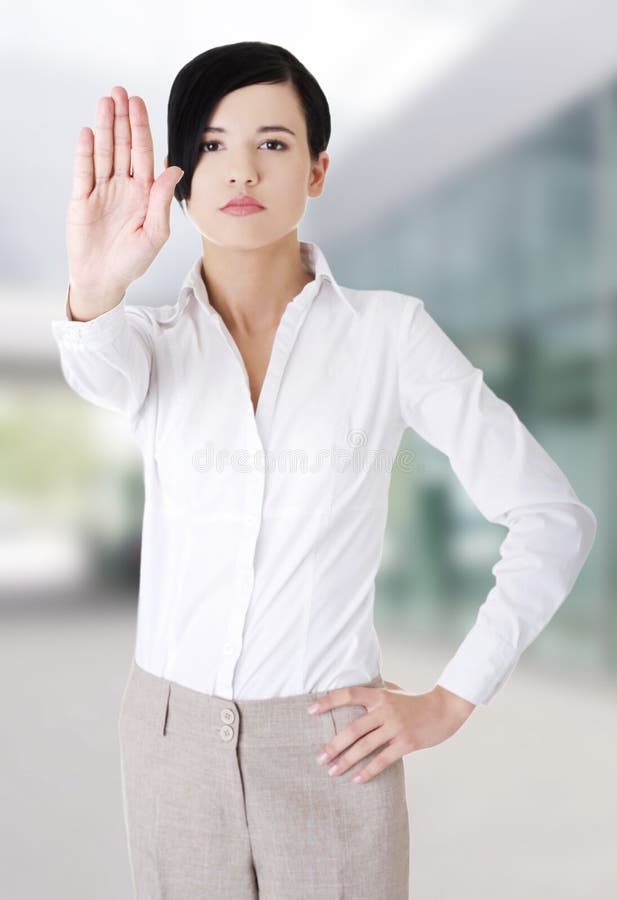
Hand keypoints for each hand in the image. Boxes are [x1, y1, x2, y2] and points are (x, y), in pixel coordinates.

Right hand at [66, 85, 183, 307]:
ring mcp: (101, 190)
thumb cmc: (133, 261)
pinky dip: (85, 152)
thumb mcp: (155, 234)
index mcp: (144, 192)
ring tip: (105, 102)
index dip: (141, 128)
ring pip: (103, 152)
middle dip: (122, 119)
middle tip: (120, 92)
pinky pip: (83, 171)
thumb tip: (173, 169)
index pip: (143, 153)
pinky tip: (87, 132)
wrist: (104, 279)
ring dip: (104, 127)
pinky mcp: (81, 199)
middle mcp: (123, 186)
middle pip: (122, 146)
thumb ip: (162, 201)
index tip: (139, 103)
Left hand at [308, 680, 475, 783]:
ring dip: (346, 760)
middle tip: (319, 757)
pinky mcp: (406, 743)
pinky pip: (382, 759)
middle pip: (353, 729)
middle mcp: (385, 710)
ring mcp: (395, 727)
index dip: (329, 701)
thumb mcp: (395, 690)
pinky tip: (356, 779)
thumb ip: (377, 690)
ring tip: (332, 771)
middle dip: (334, 744)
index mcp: (379, 695)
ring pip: (365, 746)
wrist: (444, 709)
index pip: (349, 695)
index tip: (311, 711)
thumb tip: (357, 687)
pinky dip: (368, 770)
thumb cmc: (416, 700)